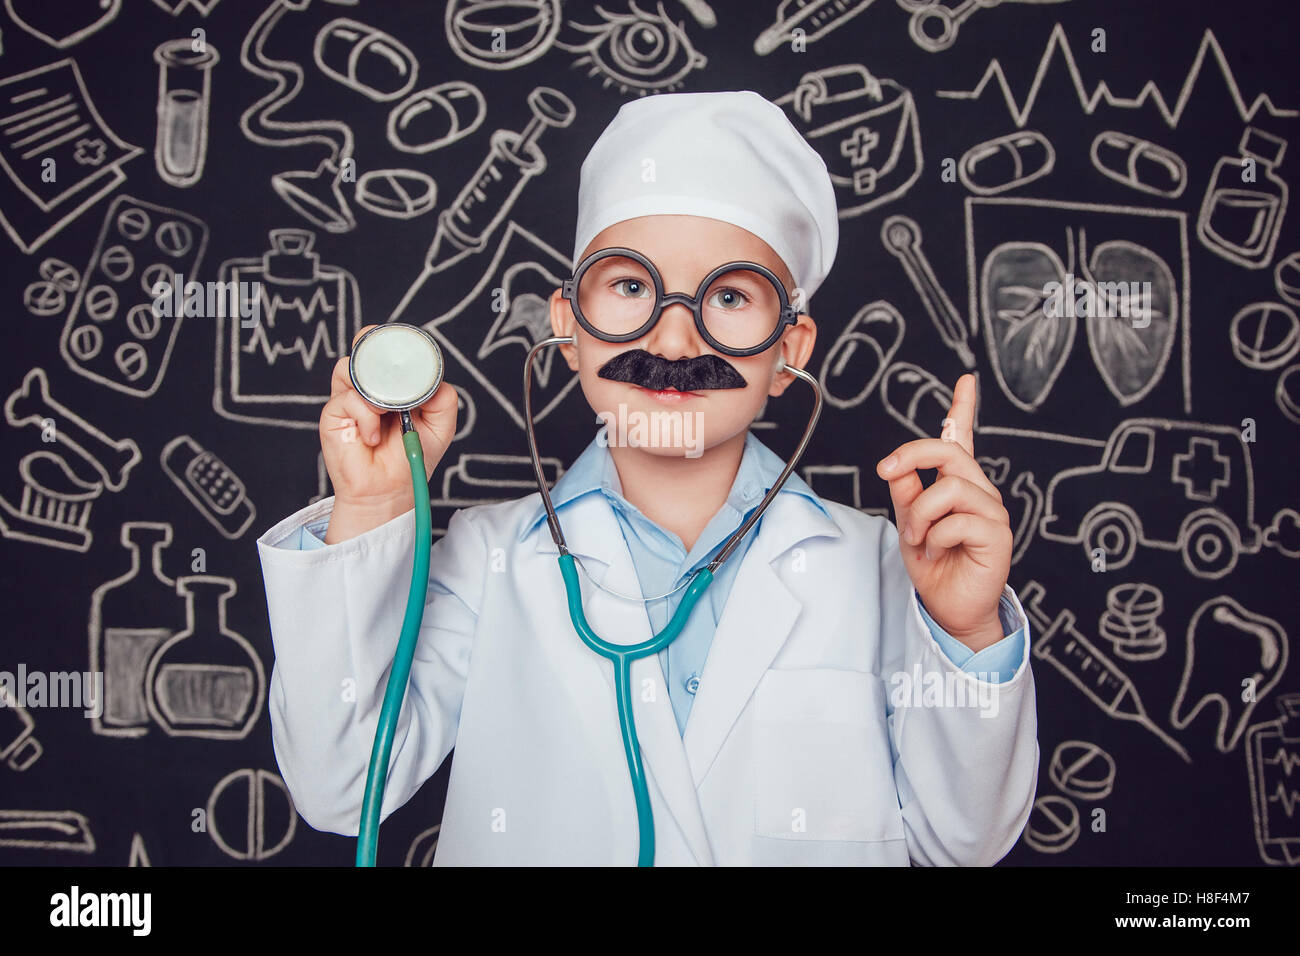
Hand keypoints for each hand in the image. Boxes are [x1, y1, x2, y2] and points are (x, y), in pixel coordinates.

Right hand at [319, 325, 458, 542]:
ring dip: (373, 387)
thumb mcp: (439, 426)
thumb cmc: (409, 458)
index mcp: (392, 386)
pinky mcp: (334, 414)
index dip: (392, 341)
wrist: (389, 490)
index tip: (407, 344)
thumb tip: (434, 379)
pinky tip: (373, 437)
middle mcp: (368, 387)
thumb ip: (443, 399)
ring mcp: (348, 398)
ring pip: (349, 367)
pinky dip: (366, 416)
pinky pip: (348, 399)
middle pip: (362, 348)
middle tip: (388, 361)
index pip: (387, 352)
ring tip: (387, 412)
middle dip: (371, 342)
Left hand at [874, 374, 1010, 650]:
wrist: (948, 606)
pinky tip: (937, 551)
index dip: (965, 408)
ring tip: (917, 537)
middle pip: (949, 452)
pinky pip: (958, 520)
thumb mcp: (909, 521)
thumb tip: (895, 465)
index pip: (964, 438)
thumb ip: (905, 491)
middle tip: (887, 473)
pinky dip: (935, 537)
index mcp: (958, 483)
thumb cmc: (933, 564)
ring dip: (920, 513)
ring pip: (950, 487)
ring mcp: (992, 512)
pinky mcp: (998, 535)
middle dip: (912, 457)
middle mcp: (980, 491)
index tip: (966, 379)